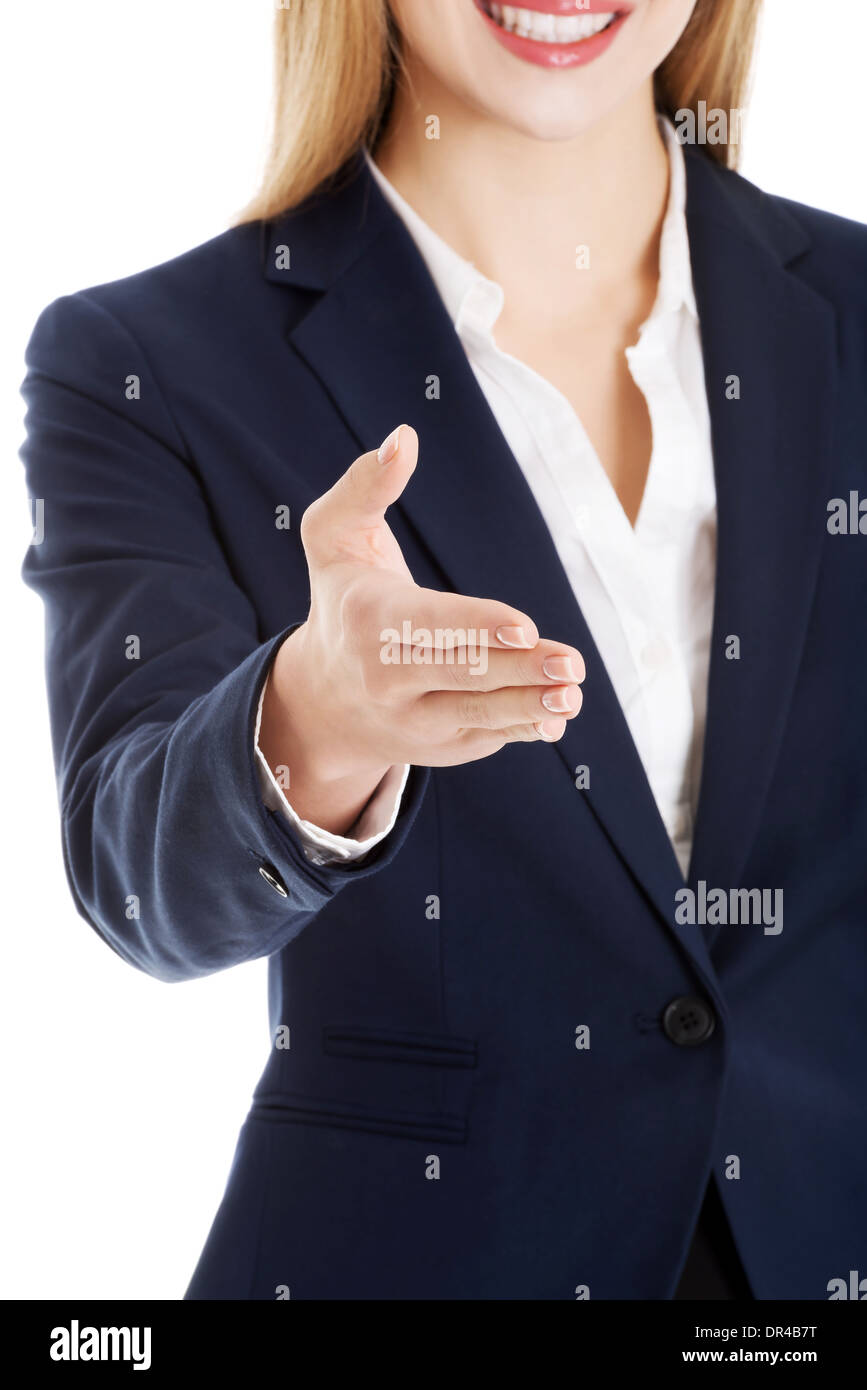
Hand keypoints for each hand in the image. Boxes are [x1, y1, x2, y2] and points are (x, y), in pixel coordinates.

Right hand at [259, 425, 584, 831]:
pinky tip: (556, 715)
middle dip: (517, 671)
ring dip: (530, 708)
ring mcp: (415, 721)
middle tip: (569, 662)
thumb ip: (364, 488)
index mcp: (366, 623)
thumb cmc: (342, 600)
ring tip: (571, 695)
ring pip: (479, 717)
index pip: (427, 628)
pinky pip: (487, 738)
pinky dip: (524, 728)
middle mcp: (387, 680)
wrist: (321, 699)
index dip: (477, 627)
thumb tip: (403, 437)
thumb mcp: (333, 538)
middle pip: (461, 676)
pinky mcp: (442, 748)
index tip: (523, 626)